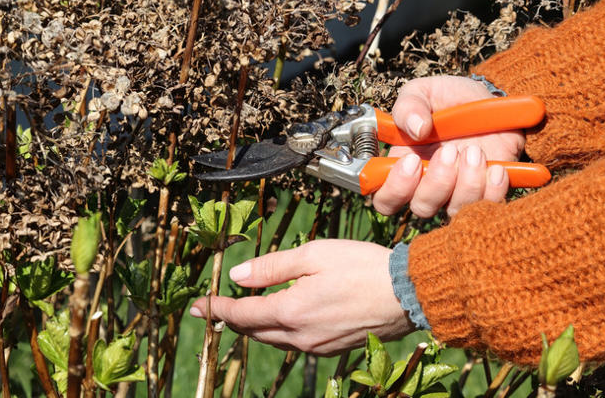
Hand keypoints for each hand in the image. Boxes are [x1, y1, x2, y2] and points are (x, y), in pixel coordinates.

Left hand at [189, 240, 414, 355]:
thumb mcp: (313, 255)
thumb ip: (272, 268)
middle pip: (253, 331)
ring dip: (253, 327)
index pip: (241, 315)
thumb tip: (237, 276)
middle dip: (230, 320)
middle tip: (210, 310)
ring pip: (272, 339)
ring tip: (239, 314)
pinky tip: (279, 319)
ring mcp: (317, 346)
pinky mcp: (332, 348)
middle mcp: (300, 336)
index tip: (197, 305)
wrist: (408, 294)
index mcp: (291, 311)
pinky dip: (277, 332)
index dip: (216, 309)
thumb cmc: (362, 266)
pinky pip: (294, 343)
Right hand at [373, 75, 525, 216]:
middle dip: (437, 182)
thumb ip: (409, 105)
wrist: (489, 102)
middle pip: (421, 207)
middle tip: (449, 151)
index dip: (394, 189)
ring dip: (467, 182)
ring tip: (475, 151)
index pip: (385, 198)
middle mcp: (427, 186)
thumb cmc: (448, 100)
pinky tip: (496, 168)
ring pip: (455, 209)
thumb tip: (415, 128)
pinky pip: (488, 205)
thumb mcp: (424, 92)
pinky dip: (493, 189)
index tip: (412, 162)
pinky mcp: (487, 192)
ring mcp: (458, 193)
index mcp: (402, 166)